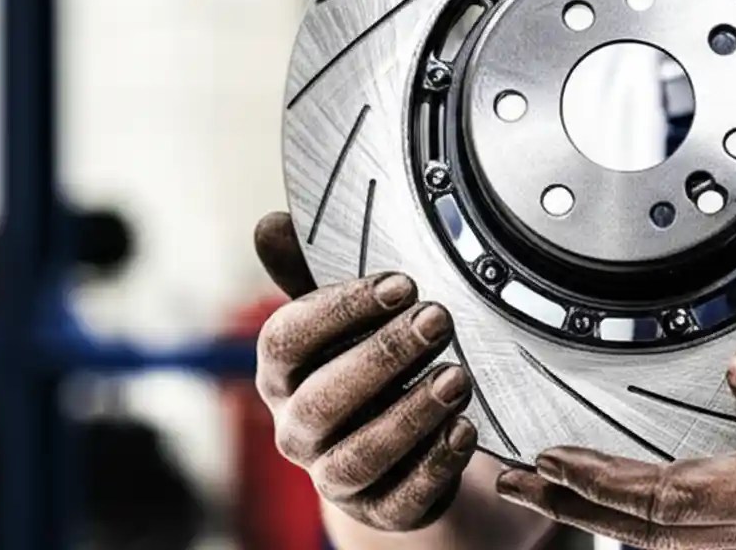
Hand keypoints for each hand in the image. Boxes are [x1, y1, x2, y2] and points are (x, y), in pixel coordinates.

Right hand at [253, 212, 478, 531]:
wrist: (397, 442)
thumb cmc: (366, 359)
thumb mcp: (344, 316)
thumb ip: (310, 271)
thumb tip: (269, 224)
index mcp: (280, 374)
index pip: (286, 340)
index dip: (340, 309)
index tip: (400, 283)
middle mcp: (297, 428)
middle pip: (324, 398)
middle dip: (384, 356)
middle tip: (438, 320)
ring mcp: (334, 476)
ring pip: (361, 454)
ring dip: (411, 413)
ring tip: (457, 377)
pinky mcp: (380, 510)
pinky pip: (402, 498)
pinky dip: (435, 465)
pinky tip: (465, 430)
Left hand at [495, 348, 735, 548]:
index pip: (667, 499)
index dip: (601, 483)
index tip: (545, 460)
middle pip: (644, 528)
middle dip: (571, 503)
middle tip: (506, 481)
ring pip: (658, 533)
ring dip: (593, 510)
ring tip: (538, 489)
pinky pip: (683, 525)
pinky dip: (633, 512)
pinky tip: (614, 499)